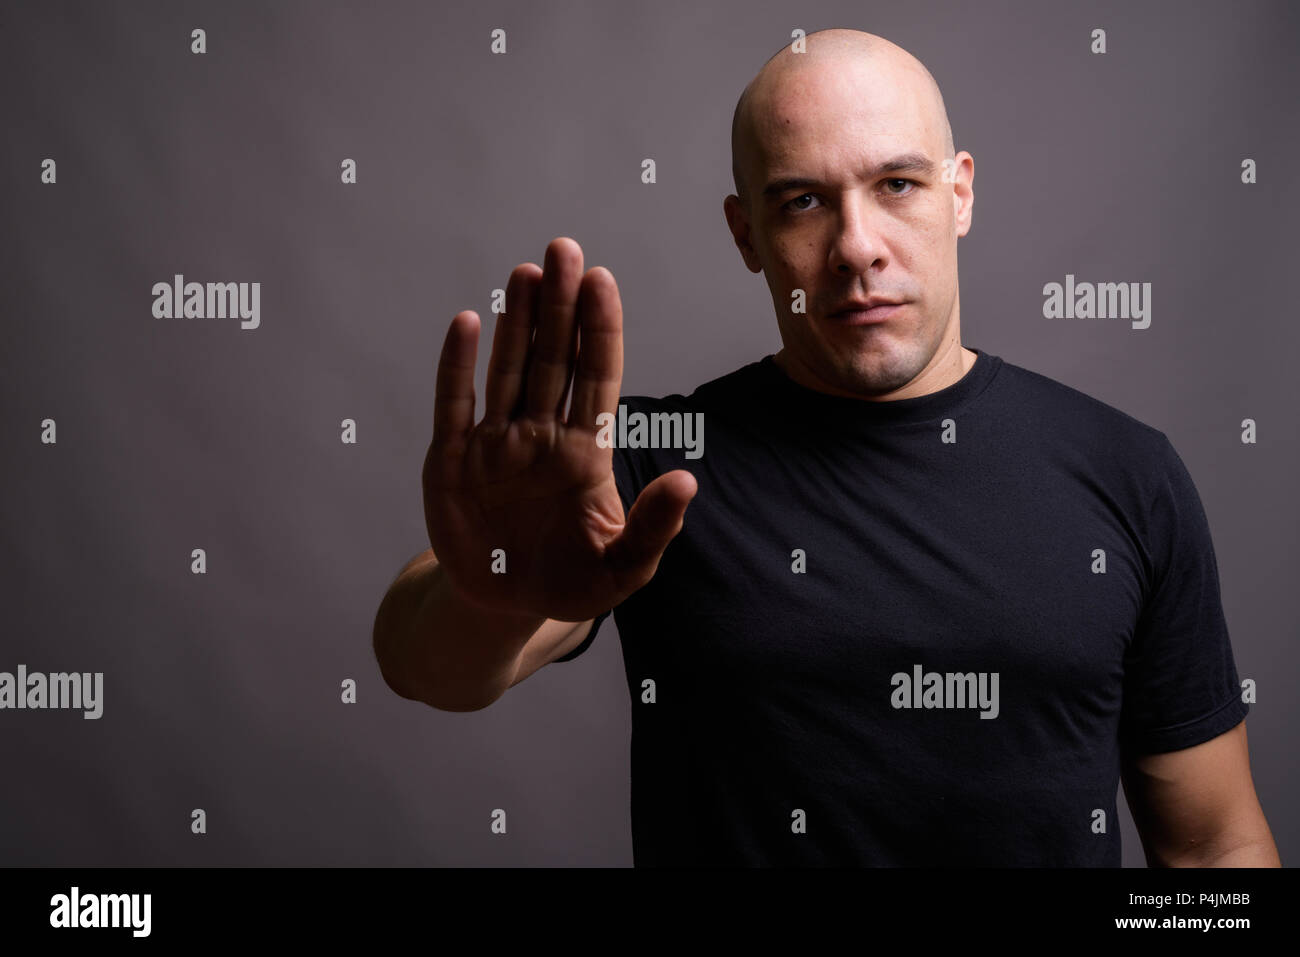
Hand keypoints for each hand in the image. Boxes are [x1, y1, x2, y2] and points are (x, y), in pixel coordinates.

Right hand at [422, 237, 696, 620]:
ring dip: (516, 323)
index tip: (602, 280)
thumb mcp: (623, 568)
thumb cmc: (571, 583)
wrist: (505, 605)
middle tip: (565, 249)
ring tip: (526, 272)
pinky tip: (468, 323)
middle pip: (554, 359)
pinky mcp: (452, 460)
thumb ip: (654, 527)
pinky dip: (458, 366)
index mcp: (586, 451)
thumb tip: (688, 481)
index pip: (598, 377)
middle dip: (560, 307)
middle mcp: (542, 434)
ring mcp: (496, 443)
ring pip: (509, 370)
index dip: (600, 330)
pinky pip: (455, 404)